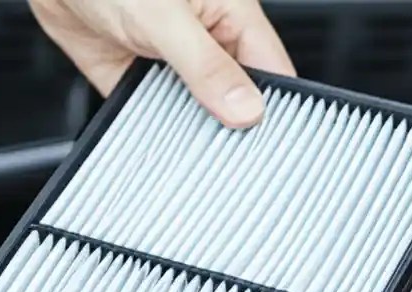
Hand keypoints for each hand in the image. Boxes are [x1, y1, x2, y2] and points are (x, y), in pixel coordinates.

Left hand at [30, 0, 293, 128]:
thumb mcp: (164, 17)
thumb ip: (206, 65)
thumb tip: (246, 109)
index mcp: (230, 16)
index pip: (272, 73)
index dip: (275, 109)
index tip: (268, 145)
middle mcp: (206, 41)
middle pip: (237, 98)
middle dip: (234, 128)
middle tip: (229, 156)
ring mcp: (172, 61)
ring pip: (197, 111)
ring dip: (193, 132)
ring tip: (192, 153)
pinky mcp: (136, 77)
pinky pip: (155, 113)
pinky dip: (155, 129)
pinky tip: (156, 141)